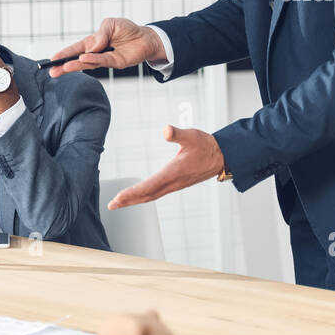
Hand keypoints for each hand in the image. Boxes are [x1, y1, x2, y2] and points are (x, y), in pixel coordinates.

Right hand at [48, 17, 165, 75]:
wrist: (146, 37)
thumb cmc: (128, 30)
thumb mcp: (111, 24)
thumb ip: (101, 33)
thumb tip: (93, 46)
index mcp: (93, 42)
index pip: (76, 48)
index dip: (64, 53)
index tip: (52, 59)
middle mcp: (97, 52)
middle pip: (77, 59)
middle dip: (64, 65)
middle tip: (52, 71)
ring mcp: (105, 59)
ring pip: (87, 63)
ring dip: (75, 65)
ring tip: (63, 67)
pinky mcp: (116, 62)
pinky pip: (102, 61)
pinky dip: (92, 60)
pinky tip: (83, 59)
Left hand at [108, 126, 224, 209]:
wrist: (222, 157)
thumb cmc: (206, 146)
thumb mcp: (192, 136)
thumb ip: (177, 134)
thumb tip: (166, 130)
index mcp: (174, 172)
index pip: (149, 185)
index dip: (133, 192)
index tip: (118, 197)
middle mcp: (173, 182)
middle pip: (147, 195)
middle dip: (129, 200)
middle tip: (112, 205)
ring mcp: (175, 185)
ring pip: (151, 196)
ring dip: (135, 200)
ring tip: (119, 203)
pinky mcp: (176, 184)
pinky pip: (157, 193)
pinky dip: (144, 196)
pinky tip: (137, 196)